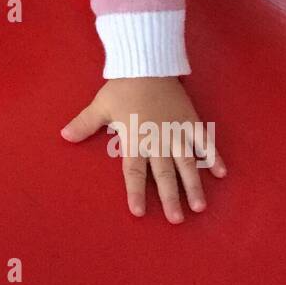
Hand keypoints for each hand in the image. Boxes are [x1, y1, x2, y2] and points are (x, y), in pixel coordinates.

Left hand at [59, 76, 227, 222]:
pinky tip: (221, 173)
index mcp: (136, 141)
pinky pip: (205, 142)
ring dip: (194, 186)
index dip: (135, 193)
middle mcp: (158, 141)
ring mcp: (178, 132)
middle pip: (164, 175)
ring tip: (199, 207)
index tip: (138, 212)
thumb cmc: (122, 87)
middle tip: (176, 220)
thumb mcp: (100, 107)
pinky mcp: (192, 121)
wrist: (148, 65)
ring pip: (188, 164)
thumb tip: (63, 136)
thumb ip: (84, 124)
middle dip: (170, 198)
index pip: (134, 173)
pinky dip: (214, 157)